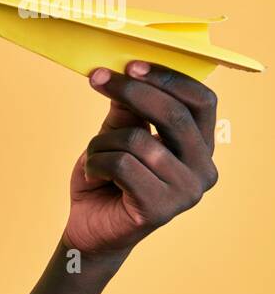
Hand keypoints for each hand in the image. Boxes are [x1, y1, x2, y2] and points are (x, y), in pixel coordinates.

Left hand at [63, 60, 218, 256]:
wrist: (90, 228)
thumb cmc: (107, 179)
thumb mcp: (116, 135)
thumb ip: (128, 108)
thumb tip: (128, 71)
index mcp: (201, 146)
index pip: (202, 101)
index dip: (168, 78)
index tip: (132, 65)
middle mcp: (203, 169)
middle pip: (173, 115)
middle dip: (131, 91)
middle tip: (97, 78)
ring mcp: (186, 192)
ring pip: (138, 140)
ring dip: (101, 143)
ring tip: (93, 157)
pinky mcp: (161, 209)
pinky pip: (122, 165)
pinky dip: (96, 164)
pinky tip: (94, 176)